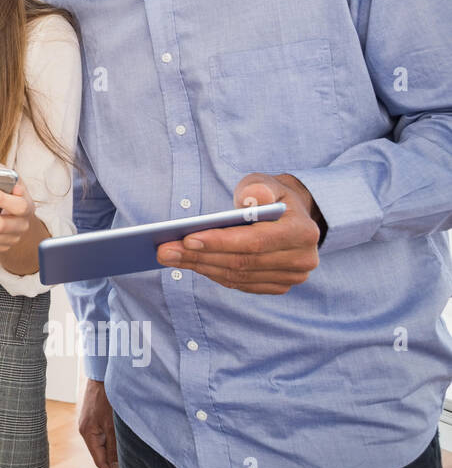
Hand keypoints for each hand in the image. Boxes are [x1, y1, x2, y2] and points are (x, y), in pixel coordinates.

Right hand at [78, 379, 120, 467]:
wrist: (103, 372)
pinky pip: (106, 435)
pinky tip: (125, 445)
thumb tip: (116, 467)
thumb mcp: (113, 424)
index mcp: (88, 433)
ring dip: (116, 455)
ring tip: (130, 464)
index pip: (100, 461)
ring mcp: (91, 422)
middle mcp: (87, 430)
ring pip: (105, 445)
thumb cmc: (107, 396)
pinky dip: (115, 443)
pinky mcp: (97, 416)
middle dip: (115, 467)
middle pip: (101, 454)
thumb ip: (115, 446)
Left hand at [156, 173, 320, 294]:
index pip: (255, 242)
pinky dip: (212, 273)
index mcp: (302, 232)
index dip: (220, 242)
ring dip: (199, 266)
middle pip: (241, 262)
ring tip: (169, 256)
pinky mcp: (278, 285)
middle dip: (199, 256)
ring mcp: (291, 277)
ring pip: (237, 276)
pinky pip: (239, 283)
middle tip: (164, 250)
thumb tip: (249, 200)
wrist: (291, 214)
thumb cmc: (270, 195)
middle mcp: (302, 259)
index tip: (186, 238)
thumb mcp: (265, 182)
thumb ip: (258, 187)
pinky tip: (189, 263)